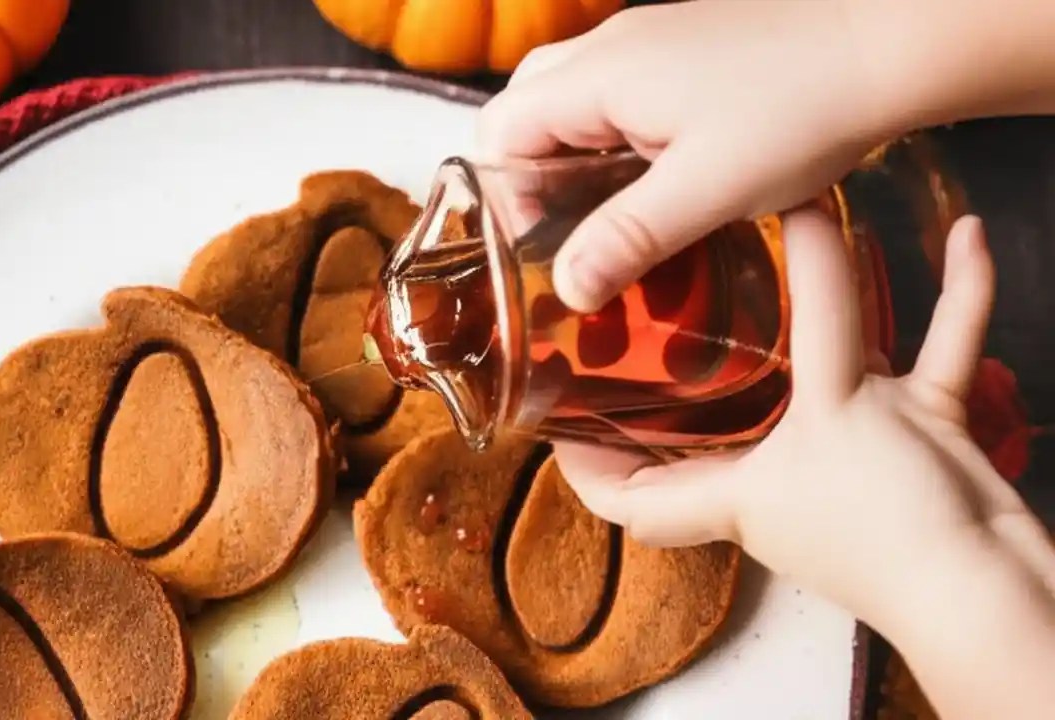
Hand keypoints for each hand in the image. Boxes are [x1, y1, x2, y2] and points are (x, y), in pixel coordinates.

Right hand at [477, 1, 902, 312]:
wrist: (887, 41)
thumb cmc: (801, 109)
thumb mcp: (709, 190)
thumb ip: (628, 239)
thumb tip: (566, 290)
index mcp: (598, 76)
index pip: (499, 132)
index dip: (507, 198)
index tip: (554, 251)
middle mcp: (609, 48)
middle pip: (522, 112)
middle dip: (530, 177)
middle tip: (572, 235)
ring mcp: (646, 43)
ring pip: (568, 103)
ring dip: (573, 160)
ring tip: (614, 215)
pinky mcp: (681, 49)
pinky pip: (614, 96)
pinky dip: (612, 140)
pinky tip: (658, 178)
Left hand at [558, 209, 1054, 719]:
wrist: (995, 582)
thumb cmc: (892, 522)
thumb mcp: (836, 400)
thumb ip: (819, 307)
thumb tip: (802, 209)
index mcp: (730, 495)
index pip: (622, 500)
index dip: (581, 467)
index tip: (554, 412)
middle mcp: (779, 478)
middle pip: (710, 429)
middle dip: (684, 379)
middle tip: (659, 302)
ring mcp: (850, 457)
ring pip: (824, 376)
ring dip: (820, 318)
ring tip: (788, 251)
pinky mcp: (919, 436)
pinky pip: (928, 356)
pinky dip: (952, 302)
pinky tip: (966, 240)